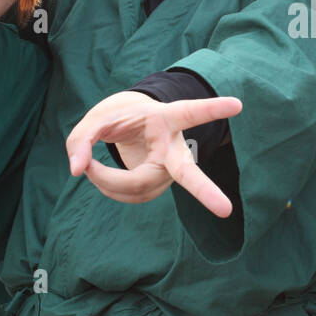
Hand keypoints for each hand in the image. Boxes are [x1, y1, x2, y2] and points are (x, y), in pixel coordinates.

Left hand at [65, 91, 242, 216]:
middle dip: (205, 192)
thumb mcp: (97, 117)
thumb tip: (77, 170)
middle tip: (225, 210)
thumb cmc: (121, 116)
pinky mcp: (157, 186)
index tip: (238, 104)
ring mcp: (168, 171)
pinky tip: (99, 176)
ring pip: (139, 189)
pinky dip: (107, 188)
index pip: (190, 113)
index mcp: (165, 120)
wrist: (131, 126)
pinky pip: (130, 196)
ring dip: (106, 183)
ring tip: (88, 164)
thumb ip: (81, 138)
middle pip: (188, 173)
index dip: (213, 108)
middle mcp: (173, 148)